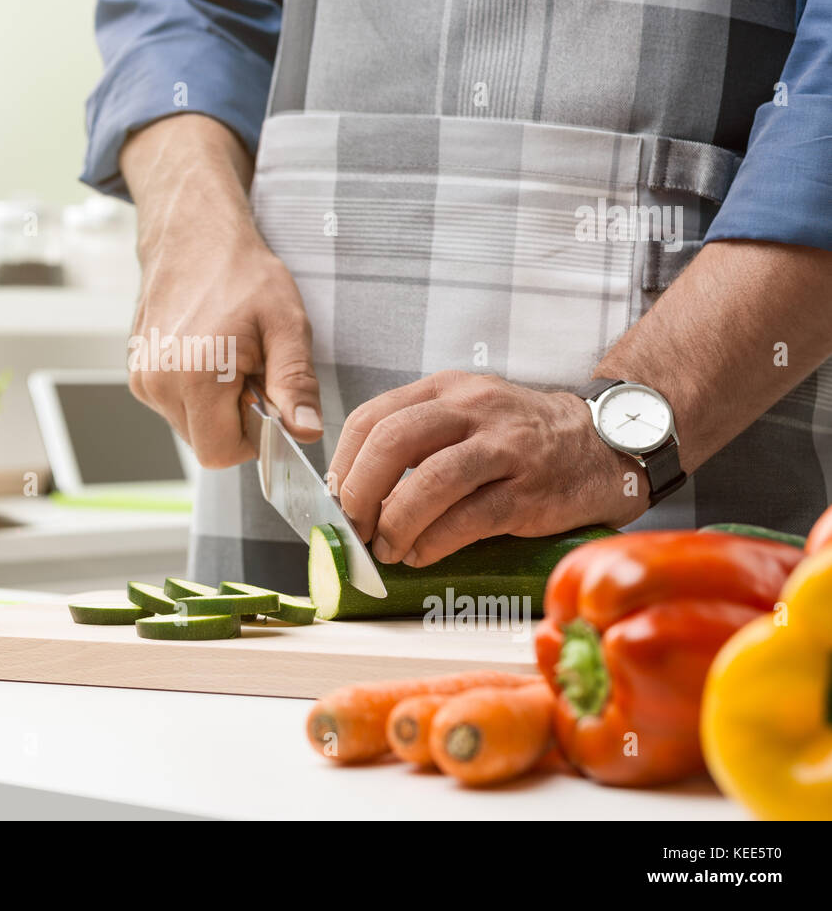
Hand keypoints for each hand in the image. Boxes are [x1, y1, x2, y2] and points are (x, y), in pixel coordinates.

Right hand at [121, 115, 322, 466]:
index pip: (221, 453)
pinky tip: (206, 355)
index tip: (265, 398)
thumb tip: (306, 431)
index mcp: (195, 376)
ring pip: (189, 426)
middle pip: (205, 443)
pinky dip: (195, 394)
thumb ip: (295, 383)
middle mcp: (158, 383)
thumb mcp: (286, 324)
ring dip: (215, 407)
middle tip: (249, 371)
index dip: (252, 437)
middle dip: (234, 420)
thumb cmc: (243, 275)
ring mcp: (142, 379)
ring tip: (228, 359)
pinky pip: (174, 406)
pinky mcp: (137, 374)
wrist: (194, 236)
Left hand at [327, 370, 648, 565]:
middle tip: (354, 526)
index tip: (336, 498)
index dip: (343, 464)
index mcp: (447, 389)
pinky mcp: (530, 491)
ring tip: (386, 548)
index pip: (372, 417)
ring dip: (395, 523)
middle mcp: (474, 409)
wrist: (608, 444)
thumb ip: (418, 441)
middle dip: (360, 492)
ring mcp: (505, 448)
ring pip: (429, 480)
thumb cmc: (523, 439)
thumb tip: (355, 494)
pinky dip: (434, 542)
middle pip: (392, 441)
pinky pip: (469, 518)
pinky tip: (421, 554)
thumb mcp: (468, 416)